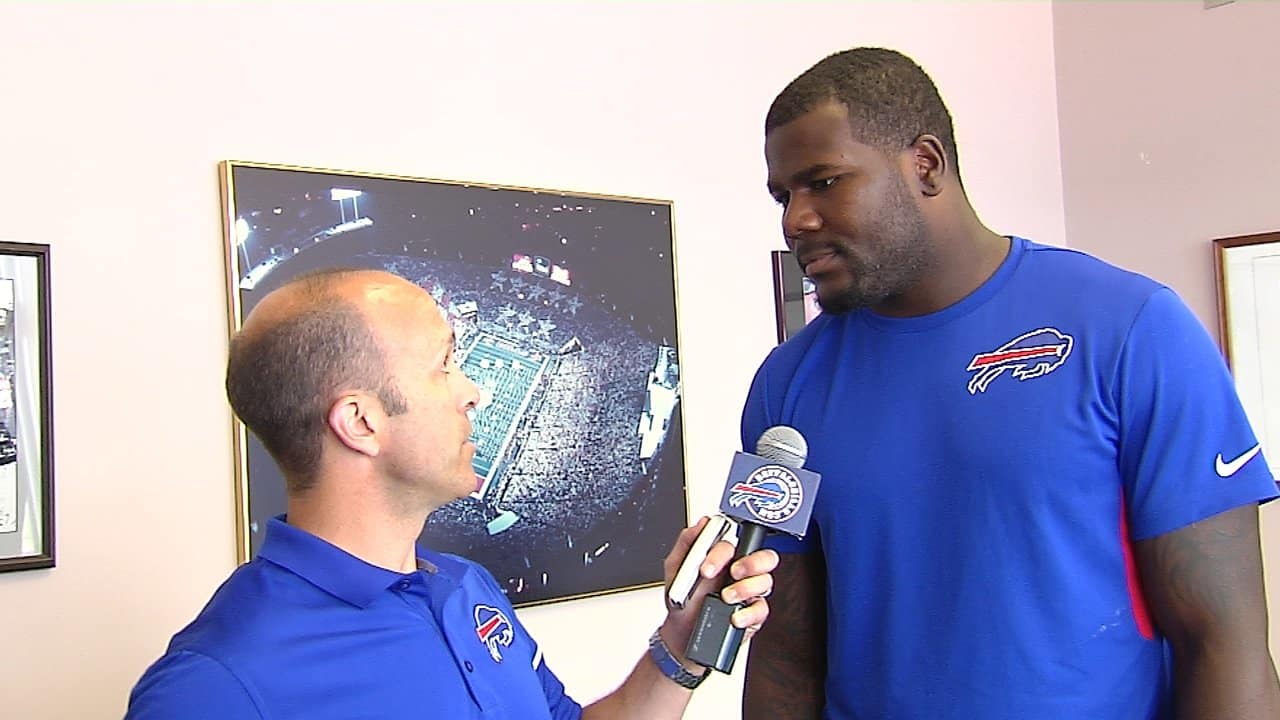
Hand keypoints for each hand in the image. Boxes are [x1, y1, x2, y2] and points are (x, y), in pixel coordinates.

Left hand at [659, 517, 778, 668]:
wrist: (681, 634)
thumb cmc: (682, 600)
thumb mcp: (676, 568)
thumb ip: (687, 543)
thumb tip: (701, 524)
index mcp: (725, 558)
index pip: (737, 541)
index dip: (724, 551)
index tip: (706, 567)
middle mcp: (741, 572)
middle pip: (766, 557)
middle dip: (751, 563)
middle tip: (732, 573)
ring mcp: (749, 593)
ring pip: (766, 582)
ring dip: (745, 589)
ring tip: (725, 598)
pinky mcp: (754, 614)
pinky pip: (762, 609)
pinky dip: (748, 614)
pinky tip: (733, 616)